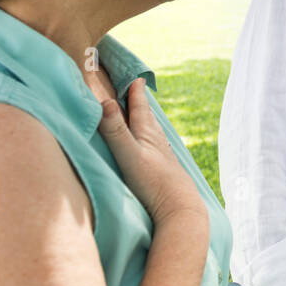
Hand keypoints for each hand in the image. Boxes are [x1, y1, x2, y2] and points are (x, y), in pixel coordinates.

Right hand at [97, 78, 204, 223]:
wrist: (180, 208)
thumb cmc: (153, 182)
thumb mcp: (129, 154)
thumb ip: (115, 130)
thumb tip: (105, 100)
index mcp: (147, 133)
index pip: (140, 107)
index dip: (136, 92)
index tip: (136, 77)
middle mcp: (157, 141)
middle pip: (147, 117)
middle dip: (140, 102)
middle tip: (137, 89)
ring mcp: (162, 156)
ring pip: (152, 132)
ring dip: (145, 120)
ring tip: (143, 114)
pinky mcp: (164, 170)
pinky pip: (154, 147)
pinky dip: (148, 139)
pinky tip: (151, 148)